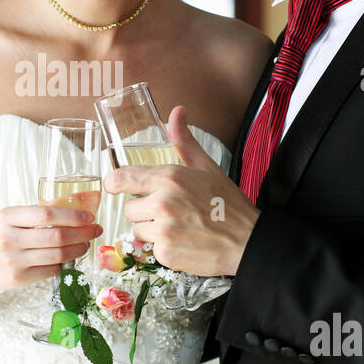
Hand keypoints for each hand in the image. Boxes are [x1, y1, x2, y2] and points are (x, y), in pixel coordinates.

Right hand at [0, 204, 103, 291]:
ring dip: (77, 250)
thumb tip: (73, 215)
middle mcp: (9, 238)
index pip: (46, 214)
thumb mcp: (7, 220)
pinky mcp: (17, 279)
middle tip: (95, 231)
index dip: (72, 216)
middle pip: (56, 236)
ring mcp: (13, 261)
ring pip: (57, 255)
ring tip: (85, 245)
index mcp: (7, 217)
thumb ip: (33, 216)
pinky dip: (63, 264)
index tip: (89, 217)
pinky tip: (66, 258)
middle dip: (82, 233)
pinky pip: (50, 271)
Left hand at [103, 105, 258, 276]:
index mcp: (170, 178)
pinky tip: (184, 242)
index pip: (122, 178)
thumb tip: (176, 111)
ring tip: (179, 227)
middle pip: (129, 208)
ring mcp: (163, 229)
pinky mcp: (165, 253)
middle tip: (171, 212)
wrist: (248, 242)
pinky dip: (164, 247)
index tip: (114, 185)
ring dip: (152, 230)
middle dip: (145, 210)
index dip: (115, 183)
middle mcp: (163, 202)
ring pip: (137, 229)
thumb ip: (183, 141)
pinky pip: (150, 248)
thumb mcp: (207, 167)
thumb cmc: (228, 204)